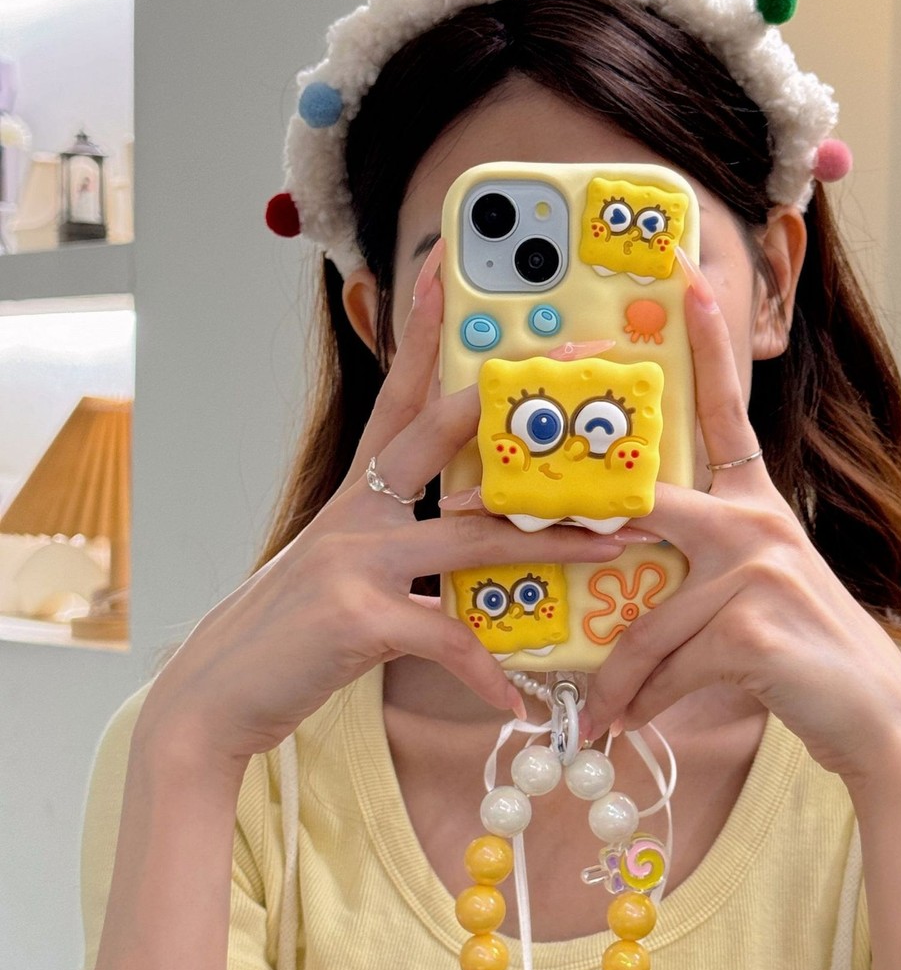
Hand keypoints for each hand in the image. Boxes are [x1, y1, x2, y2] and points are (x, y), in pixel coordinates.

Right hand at [136, 243, 624, 773]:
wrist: (214, 694)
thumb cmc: (287, 633)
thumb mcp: (341, 571)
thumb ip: (399, 547)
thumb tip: (470, 542)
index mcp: (356, 495)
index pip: (395, 396)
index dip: (418, 331)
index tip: (441, 269)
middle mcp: (356, 512)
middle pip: (441, 433)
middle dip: (516, 406)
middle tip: (585, 368)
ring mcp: (355, 559)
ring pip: (474, 534)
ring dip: (553, 544)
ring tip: (618, 547)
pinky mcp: (359, 618)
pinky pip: (448, 638)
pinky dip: (485, 673)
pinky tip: (514, 700)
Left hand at [578, 269, 900, 789]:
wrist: (870, 714)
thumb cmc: (802, 654)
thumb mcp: (751, 594)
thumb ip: (695, 573)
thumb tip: (618, 592)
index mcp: (755, 504)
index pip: (726, 415)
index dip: (709, 350)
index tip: (690, 284)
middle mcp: (756, 521)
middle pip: (642, 507)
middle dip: (565, 521)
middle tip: (479, 518)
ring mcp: (757, 567)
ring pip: (647, 621)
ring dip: (617, 680)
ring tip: (598, 713)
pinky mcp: (752, 624)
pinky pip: (665, 666)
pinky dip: (641, 704)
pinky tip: (632, 727)